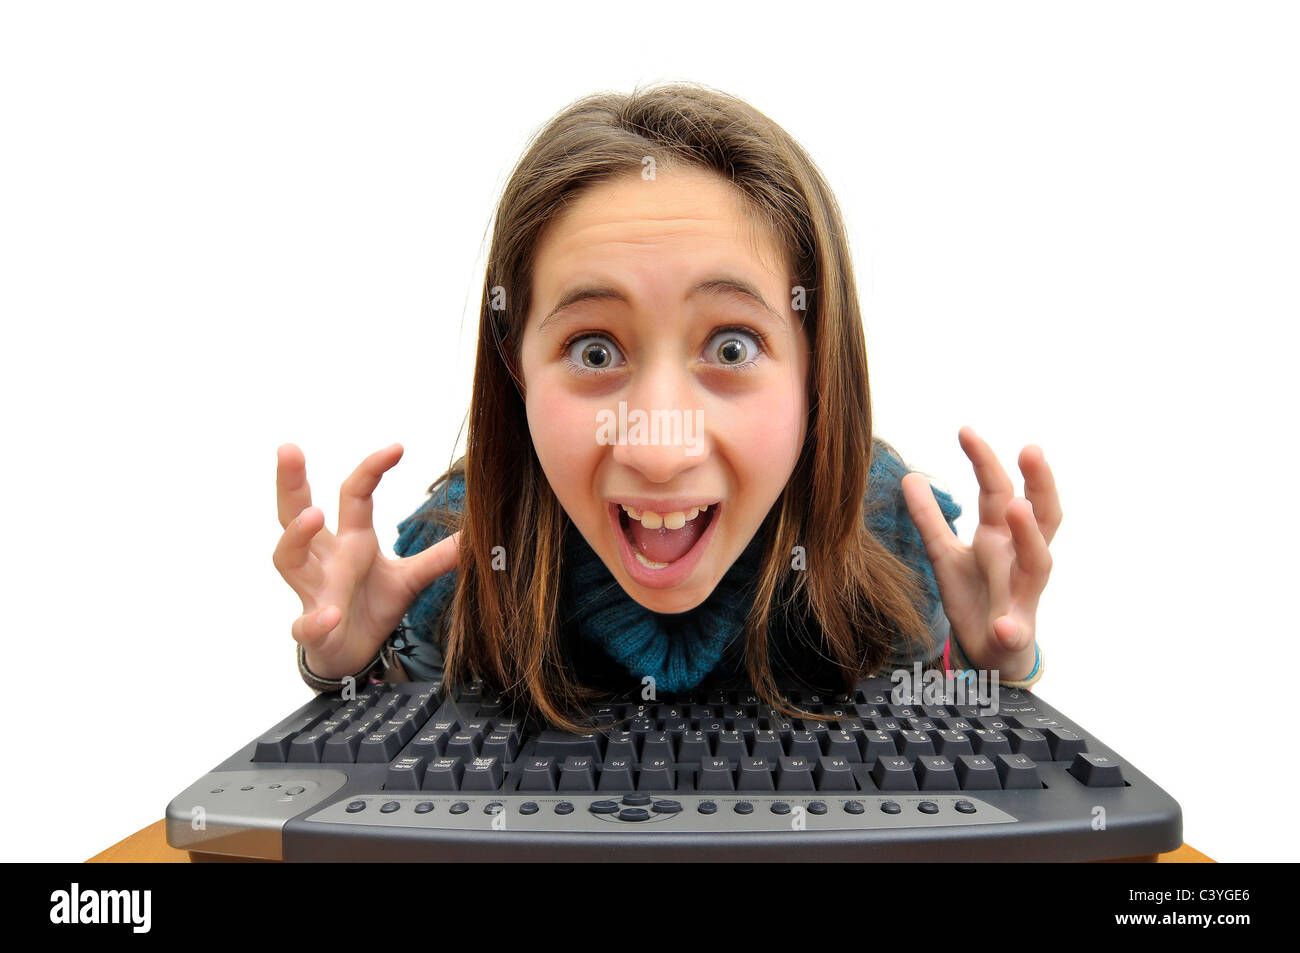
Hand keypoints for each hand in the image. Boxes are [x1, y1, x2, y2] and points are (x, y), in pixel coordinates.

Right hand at [273, 442, 460, 679]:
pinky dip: (314, 621)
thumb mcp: (410, 578)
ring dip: (296, 537)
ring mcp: (314, 591)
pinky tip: (328, 616)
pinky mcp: (313, 629)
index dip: (372, 469)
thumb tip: (476, 534)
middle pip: (295, 512)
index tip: (398, 447)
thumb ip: (438, 556)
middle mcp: (325, 559)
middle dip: (291, 481)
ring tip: (313, 514)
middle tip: (289, 447)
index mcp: (351, 540)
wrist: (352, 654)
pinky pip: (306, 623)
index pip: (354, 494)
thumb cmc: (372, 606)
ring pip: (288, 559)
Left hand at [899, 427, 1061, 681]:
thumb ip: (929, 518)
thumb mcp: (944, 553)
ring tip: (1016, 508)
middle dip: (1039, 482)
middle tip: (1030, 449)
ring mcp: (1023, 594)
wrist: (988, 652)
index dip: (984, 460)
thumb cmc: (974, 595)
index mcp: (1000, 536)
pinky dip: (1013, 627)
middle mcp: (1020, 557)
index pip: (997, 489)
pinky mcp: (1017, 632)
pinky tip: (1004, 626)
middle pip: (1043, 514)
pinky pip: (1018, 629)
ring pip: (1039, 561)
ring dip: (1030, 535)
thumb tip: (909, 477)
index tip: (965, 430)